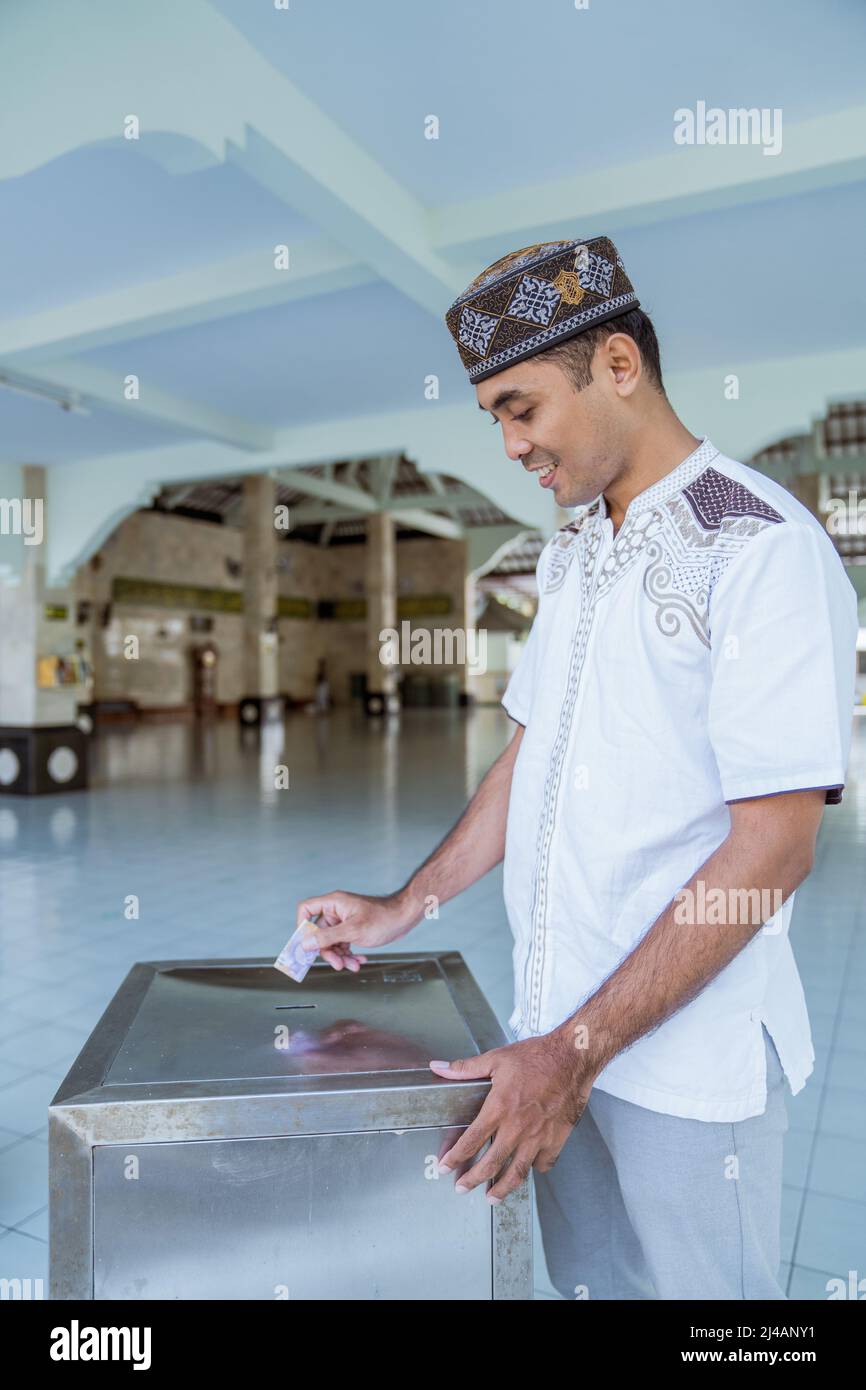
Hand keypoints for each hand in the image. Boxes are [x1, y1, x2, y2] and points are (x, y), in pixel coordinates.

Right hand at [295, 889, 420, 971]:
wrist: (405, 918)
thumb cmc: (384, 917)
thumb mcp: (353, 931)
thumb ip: (327, 937)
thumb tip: (306, 943)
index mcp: (334, 904)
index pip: (306, 910)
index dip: (302, 926)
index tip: (307, 944)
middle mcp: (337, 911)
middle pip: (319, 933)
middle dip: (329, 951)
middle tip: (337, 964)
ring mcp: (345, 921)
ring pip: (333, 943)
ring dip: (341, 956)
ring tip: (352, 964)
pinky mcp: (353, 930)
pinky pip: (344, 944)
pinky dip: (350, 955)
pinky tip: (358, 960)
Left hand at [428, 1031, 596, 1201]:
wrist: (572, 1058)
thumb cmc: (536, 1057)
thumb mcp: (497, 1058)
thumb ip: (465, 1068)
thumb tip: (438, 1068)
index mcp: (500, 1108)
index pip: (471, 1141)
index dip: (455, 1158)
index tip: (445, 1167)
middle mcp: (517, 1127)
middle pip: (491, 1163)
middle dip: (473, 1180)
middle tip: (462, 1188)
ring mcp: (538, 1137)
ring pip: (517, 1171)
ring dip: (502, 1188)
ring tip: (491, 1197)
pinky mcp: (557, 1139)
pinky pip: (543, 1163)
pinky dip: (534, 1169)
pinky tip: (528, 1169)